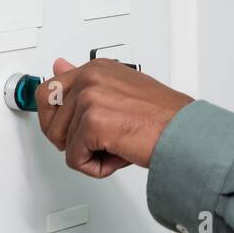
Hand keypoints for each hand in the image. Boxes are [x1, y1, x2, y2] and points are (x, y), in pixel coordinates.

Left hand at [35, 57, 194, 176]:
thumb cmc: (161, 117)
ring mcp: (90, 98)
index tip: (71, 127)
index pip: (49, 90)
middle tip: (96, 141)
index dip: (57, 118)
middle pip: (49, 120)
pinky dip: (96, 167)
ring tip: (116, 144)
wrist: (183, 133)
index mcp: (97, 68)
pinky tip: (118, 155)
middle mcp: (91, 77)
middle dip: (68, 139)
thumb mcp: (119, 90)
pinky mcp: (92, 122)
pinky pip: (74, 159)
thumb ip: (86, 81)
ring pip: (62, 143)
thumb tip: (58, 65)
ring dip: (89, 154)